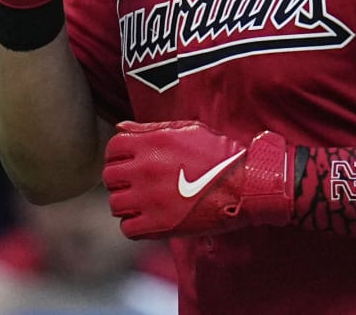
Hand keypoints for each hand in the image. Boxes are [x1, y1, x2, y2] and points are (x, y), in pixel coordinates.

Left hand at [103, 120, 292, 238]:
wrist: (246, 186)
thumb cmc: (220, 155)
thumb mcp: (188, 130)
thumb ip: (150, 128)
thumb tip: (120, 127)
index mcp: (152, 143)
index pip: (113, 148)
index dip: (118, 156)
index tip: (128, 163)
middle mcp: (146, 168)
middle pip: (109, 176)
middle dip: (120, 180)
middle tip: (137, 184)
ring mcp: (150, 198)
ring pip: (115, 204)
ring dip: (126, 203)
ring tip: (144, 203)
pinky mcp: (159, 225)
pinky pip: (127, 228)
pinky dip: (135, 225)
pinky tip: (150, 219)